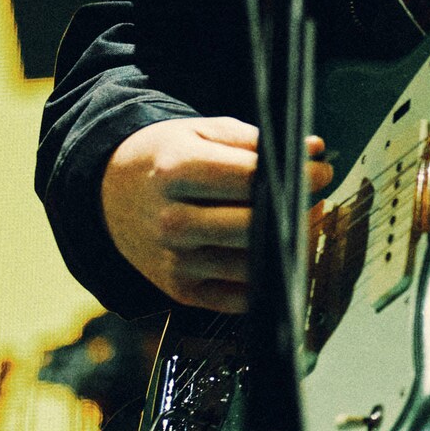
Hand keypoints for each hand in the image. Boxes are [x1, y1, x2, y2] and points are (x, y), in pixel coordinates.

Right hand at [100, 116, 330, 312]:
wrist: (108, 193)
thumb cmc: (169, 157)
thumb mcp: (204, 132)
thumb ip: (259, 141)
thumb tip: (314, 152)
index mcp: (176, 171)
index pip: (250, 178)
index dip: (295, 175)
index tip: (321, 170)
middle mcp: (171, 221)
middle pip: (252, 226)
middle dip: (296, 214)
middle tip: (316, 200)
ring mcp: (173, 261)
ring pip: (250, 264)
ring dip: (289, 247)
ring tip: (305, 224)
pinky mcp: (179, 291)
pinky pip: (238, 298)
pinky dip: (267, 279)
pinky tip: (278, 254)